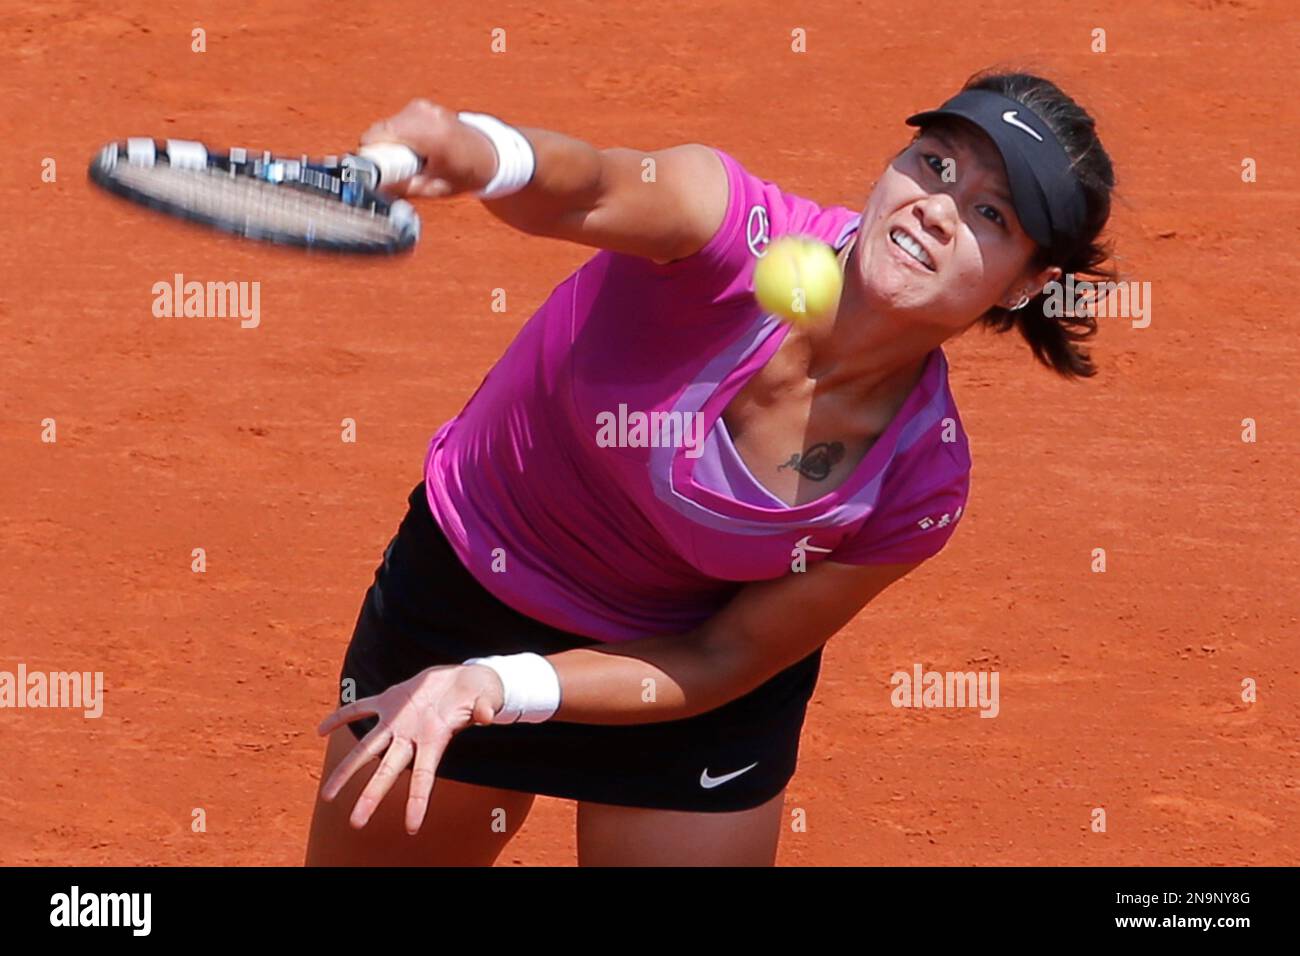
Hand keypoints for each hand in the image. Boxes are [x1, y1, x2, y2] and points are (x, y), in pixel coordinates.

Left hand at [316, 664, 505, 832]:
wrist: (466, 678)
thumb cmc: (481, 693)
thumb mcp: (486, 700)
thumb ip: (485, 709)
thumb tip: (488, 716)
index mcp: (434, 739)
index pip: (425, 777)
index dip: (418, 802)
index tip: (412, 828)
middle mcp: (411, 737)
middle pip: (387, 771)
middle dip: (371, 796)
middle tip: (355, 823)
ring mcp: (397, 720)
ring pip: (366, 748)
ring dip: (346, 771)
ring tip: (327, 796)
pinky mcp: (390, 700)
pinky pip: (360, 709)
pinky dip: (342, 717)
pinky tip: (321, 729)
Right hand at [359, 99, 498, 198]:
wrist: (488, 153)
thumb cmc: (464, 174)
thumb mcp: (435, 189)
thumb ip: (404, 188)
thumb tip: (372, 188)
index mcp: (431, 135)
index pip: (379, 138)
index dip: (372, 157)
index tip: (380, 173)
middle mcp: (425, 115)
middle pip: (380, 132)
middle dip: (383, 153)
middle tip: (404, 170)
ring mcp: (422, 106)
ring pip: (385, 127)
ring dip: (391, 145)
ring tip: (416, 159)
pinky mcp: (419, 104)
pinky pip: (395, 123)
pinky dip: (399, 137)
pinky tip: (419, 148)